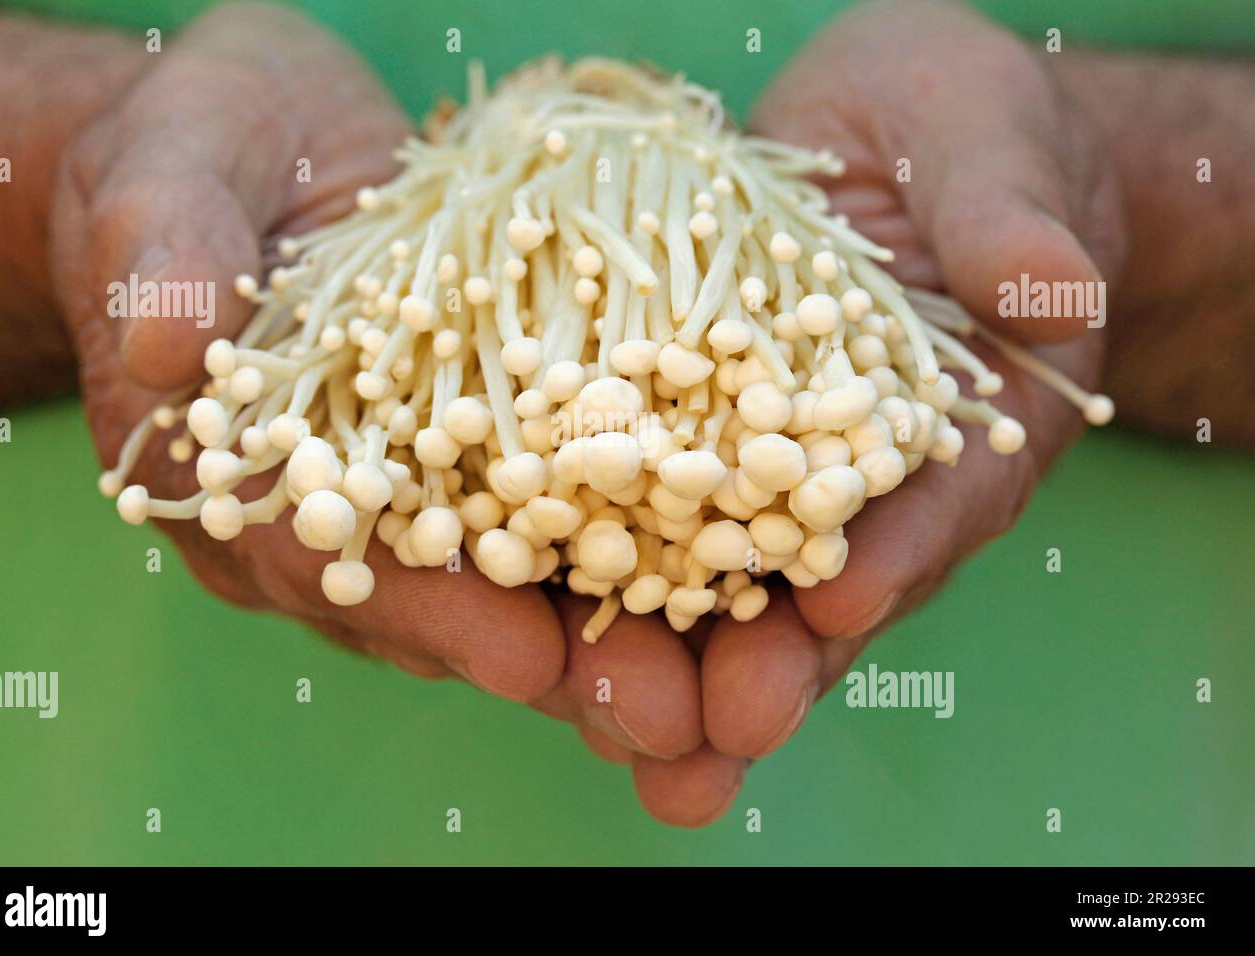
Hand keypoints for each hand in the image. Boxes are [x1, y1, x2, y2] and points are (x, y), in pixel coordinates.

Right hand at [48, 3, 709, 823]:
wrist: (258, 142)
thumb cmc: (195, 147)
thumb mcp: (164, 170)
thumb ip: (161, 250)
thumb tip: (164, 343)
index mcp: (245, 471)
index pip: (333, 558)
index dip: (425, 611)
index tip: (523, 655)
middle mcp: (337, 507)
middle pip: (445, 607)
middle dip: (555, 661)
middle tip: (667, 714)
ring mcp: (418, 485)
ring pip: (514, 582)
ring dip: (615, 633)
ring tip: (725, 683)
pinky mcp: (489, 443)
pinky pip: (560, 509)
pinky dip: (638, 543)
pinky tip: (729, 569)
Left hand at [638, 0, 1129, 822]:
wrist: (870, 137)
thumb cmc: (952, 129)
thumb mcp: (985, 144)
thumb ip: (1011, 218)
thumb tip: (1057, 289)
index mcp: (956, 428)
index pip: (935, 504)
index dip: (897, 550)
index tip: (845, 598)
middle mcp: (854, 481)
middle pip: (817, 593)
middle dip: (767, 667)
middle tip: (714, 736)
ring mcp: (752, 475)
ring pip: (715, 589)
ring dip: (670, 665)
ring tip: (620, 731)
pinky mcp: (665, 448)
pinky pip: (622, 519)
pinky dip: (581, 576)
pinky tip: (529, 640)